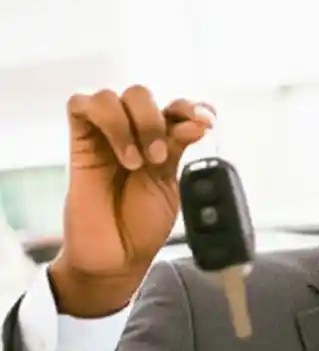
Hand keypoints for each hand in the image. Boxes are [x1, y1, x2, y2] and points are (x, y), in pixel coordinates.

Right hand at [50, 86, 214, 316]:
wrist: (117, 257)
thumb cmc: (142, 226)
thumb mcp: (169, 185)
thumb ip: (178, 150)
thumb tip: (197, 121)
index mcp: (159, 142)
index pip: (173, 107)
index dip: (191, 106)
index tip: (207, 122)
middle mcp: (131, 135)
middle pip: (141, 94)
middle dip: (157, 118)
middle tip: (161, 157)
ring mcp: (104, 137)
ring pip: (112, 96)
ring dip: (134, 124)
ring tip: (141, 163)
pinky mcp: (78, 143)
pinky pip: (81, 104)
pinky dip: (109, 122)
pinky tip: (124, 156)